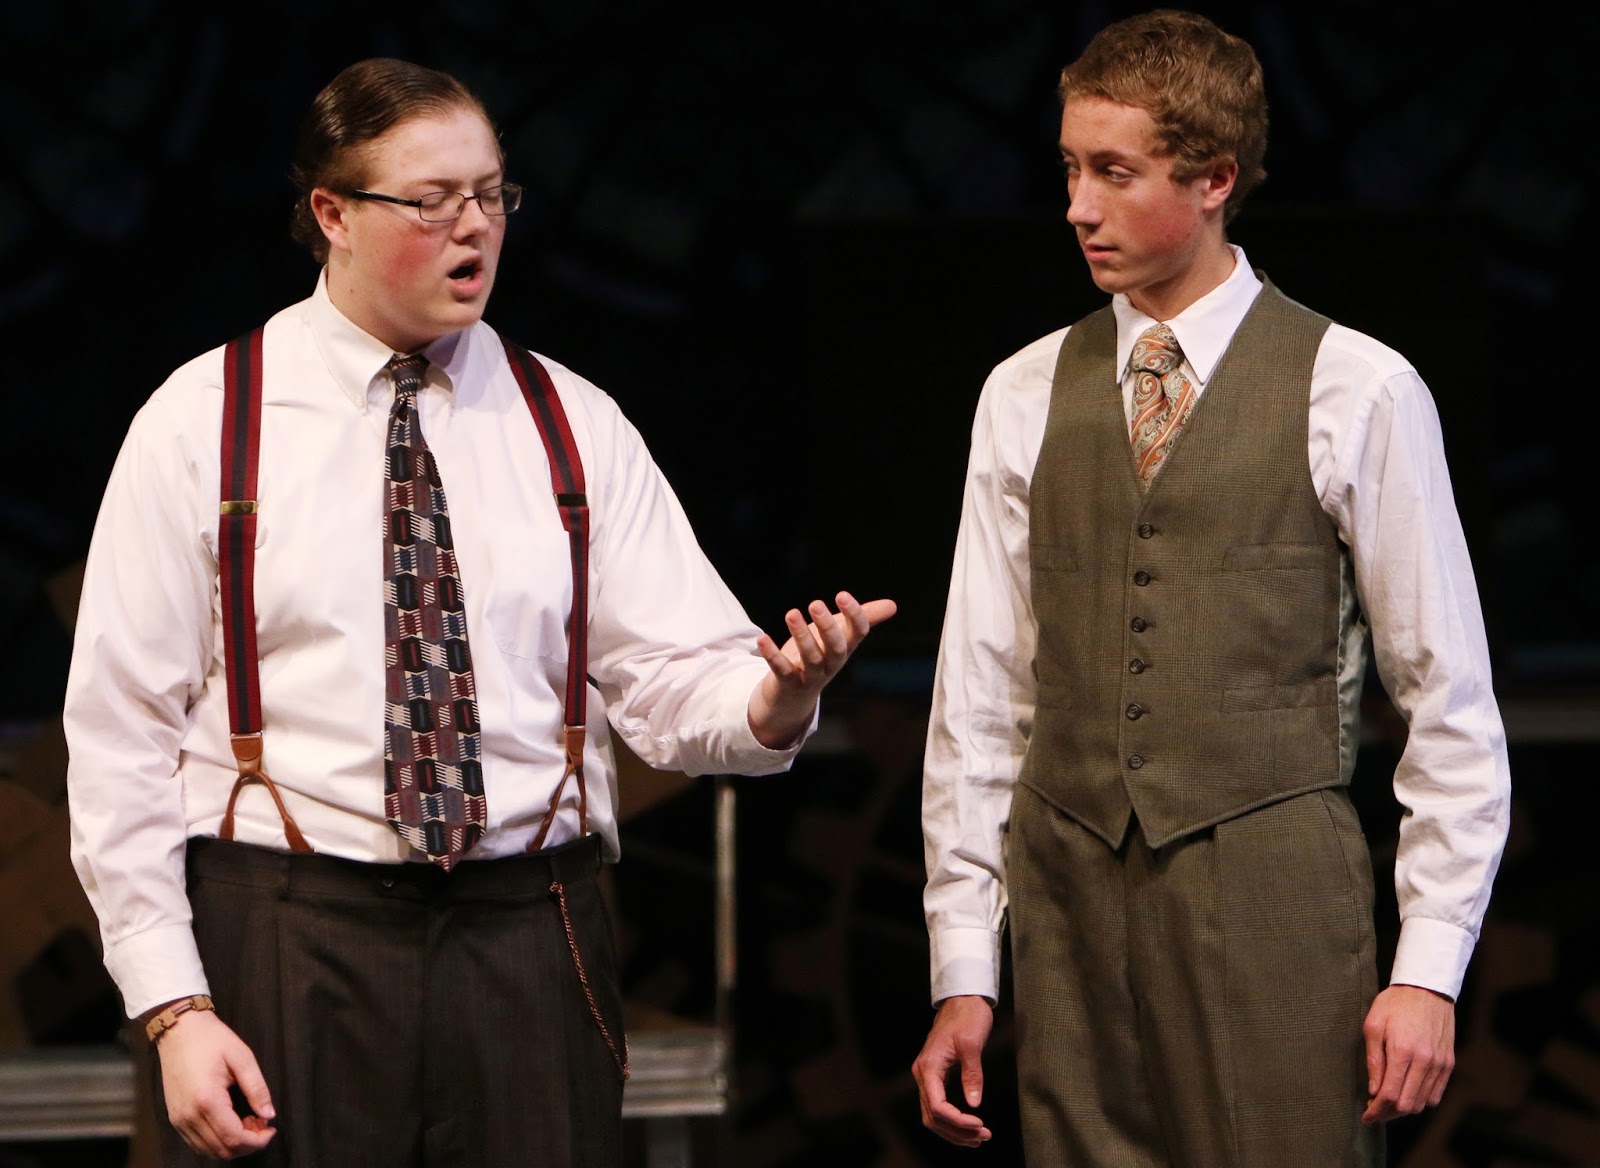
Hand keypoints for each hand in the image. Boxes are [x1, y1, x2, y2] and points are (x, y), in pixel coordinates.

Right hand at [155, 1009, 276, 1158]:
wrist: (179, 1030)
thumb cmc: (210, 1039)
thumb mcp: (242, 1057)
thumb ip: (257, 1088)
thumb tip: (269, 1114)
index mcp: (207, 1099)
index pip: (234, 1138)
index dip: (257, 1141)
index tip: (271, 1129)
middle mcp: (188, 1115)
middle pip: (222, 1150)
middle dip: (247, 1144)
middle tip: (262, 1124)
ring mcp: (179, 1119)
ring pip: (208, 1150)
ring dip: (232, 1144)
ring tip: (248, 1122)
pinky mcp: (175, 1117)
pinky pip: (196, 1142)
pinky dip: (216, 1141)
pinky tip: (230, 1123)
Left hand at [747, 591, 895, 748]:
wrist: (793, 697)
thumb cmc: (820, 657)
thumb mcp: (840, 636)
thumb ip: (863, 619)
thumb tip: (893, 606)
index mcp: (845, 648)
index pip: (858, 633)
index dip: (853, 615)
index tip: (842, 595)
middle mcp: (831, 663)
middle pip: (836, 648)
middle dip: (827, 627)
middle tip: (816, 603)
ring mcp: (811, 676)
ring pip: (810, 658)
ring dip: (801, 636)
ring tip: (792, 613)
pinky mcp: (788, 683)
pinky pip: (782, 670)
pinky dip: (772, 655)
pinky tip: (763, 639)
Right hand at [911, 995, 993, 1146]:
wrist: (962, 999)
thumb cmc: (967, 1017)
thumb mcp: (972, 1044)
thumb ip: (972, 1074)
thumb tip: (974, 1103)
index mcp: (929, 1067)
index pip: (937, 1106)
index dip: (957, 1121)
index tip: (979, 1124)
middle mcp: (923, 1074)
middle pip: (933, 1116)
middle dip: (957, 1131)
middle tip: (982, 1137)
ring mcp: (927, 1075)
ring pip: (933, 1114)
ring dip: (954, 1130)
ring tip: (977, 1138)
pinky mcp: (935, 1075)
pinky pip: (938, 1105)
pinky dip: (952, 1119)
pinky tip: (967, 1125)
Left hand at [1362, 983, 1455, 1122]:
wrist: (1426, 988)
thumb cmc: (1394, 1004)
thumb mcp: (1373, 1025)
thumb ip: (1374, 1060)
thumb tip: (1373, 1091)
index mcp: (1402, 1051)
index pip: (1390, 1095)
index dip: (1376, 1111)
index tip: (1366, 1116)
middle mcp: (1425, 1061)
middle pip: (1407, 1104)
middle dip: (1388, 1114)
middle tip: (1374, 1111)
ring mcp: (1440, 1064)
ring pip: (1422, 1103)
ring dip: (1404, 1109)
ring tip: (1387, 1103)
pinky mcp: (1449, 1064)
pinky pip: (1436, 1094)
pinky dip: (1420, 1100)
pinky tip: (1406, 1093)